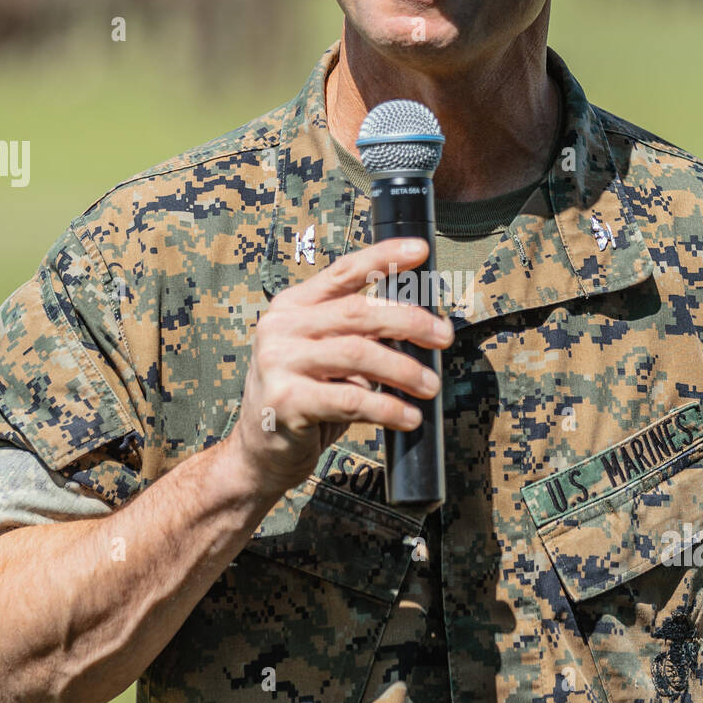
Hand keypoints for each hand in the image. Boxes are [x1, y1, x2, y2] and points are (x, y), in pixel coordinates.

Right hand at [226, 237, 453, 498]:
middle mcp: (281, 327)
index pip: (343, 271)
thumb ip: (357, 335)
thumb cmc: (303, 399)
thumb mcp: (324, 356)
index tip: (421, 251)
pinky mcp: (286, 401)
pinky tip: (409, 417)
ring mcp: (279, 362)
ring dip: (404, 370)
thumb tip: (421, 326)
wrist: (259, 452)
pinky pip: (351, 399)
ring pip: (358, 353)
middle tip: (443, 337)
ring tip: (430, 386)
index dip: (384, 257)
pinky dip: (388, 408)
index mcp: (292, 306)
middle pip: (359, 311)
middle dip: (410, 322)